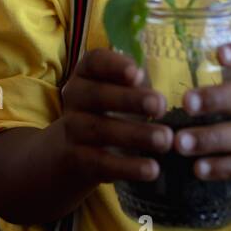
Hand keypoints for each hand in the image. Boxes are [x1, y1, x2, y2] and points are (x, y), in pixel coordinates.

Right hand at [48, 48, 173, 185]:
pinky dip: (128, 167)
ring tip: (165, 140)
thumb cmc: (104, 115)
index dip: (114, 65)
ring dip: (136, 134)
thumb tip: (144, 78)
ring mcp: (72, 130)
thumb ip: (133, 84)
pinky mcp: (77, 161)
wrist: (64, 156)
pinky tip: (152, 169)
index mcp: (85, 75)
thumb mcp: (115, 93)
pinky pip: (102, 163)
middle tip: (160, 105)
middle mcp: (74, 99)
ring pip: (100, 130)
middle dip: (129, 99)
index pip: (94, 62)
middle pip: (97, 95)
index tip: (137, 72)